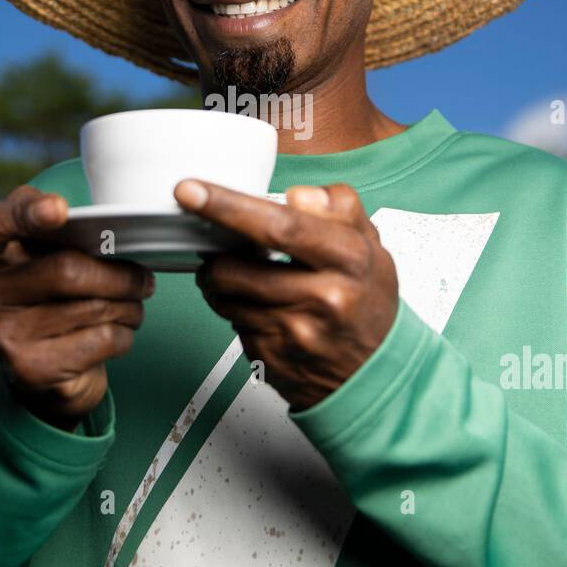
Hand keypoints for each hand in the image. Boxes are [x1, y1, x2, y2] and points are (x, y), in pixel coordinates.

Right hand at [0, 185, 154, 429]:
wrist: (45, 373)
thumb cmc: (52, 297)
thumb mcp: (42, 256)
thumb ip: (53, 226)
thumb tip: (92, 218)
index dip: (23, 214)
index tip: (59, 210)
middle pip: (66, 270)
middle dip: (120, 275)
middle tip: (144, 280)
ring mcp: (0, 335)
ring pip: (94, 306)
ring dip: (130, 306)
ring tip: (131, 307)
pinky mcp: (29, 369)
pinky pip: (102, 338)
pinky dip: (124, 334)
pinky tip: (117, 333)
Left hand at [175, 180, 398, 410]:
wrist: (377, 374)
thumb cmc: (368, 303)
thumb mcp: (371, 245)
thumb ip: (339, 207)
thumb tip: (298, 195)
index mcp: (347, 260)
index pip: (280, 226)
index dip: (227, 207)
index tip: (189, 192)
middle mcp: (323, 298)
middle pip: (236, 268)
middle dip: (213, 255)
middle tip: (215, 247)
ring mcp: (295, 334)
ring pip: (225, 298)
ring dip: (221, 284)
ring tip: (242, 278)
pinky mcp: (273, 359)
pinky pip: (233, 325)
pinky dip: (238, 312)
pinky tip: (261, 310)